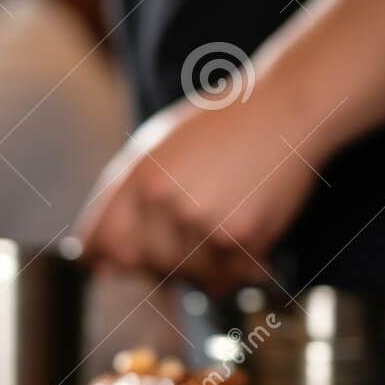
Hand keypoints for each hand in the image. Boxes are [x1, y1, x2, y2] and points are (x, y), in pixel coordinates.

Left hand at [77, 92, 323, 295]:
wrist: (288, 107)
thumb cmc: (222, 128)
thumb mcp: (157, 147)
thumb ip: (119, 201)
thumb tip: (96, 263)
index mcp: (137, 175)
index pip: (98, 243)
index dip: (107, 257)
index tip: (120, 260)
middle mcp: (162, 199)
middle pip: (140, 264)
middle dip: (161, 257)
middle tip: (193, 223)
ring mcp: (200, 219)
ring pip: (183, 275)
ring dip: (202, 262)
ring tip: (223, 219)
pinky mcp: (238, 236)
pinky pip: (224, 277)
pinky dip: (235, 265)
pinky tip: (245, 227)